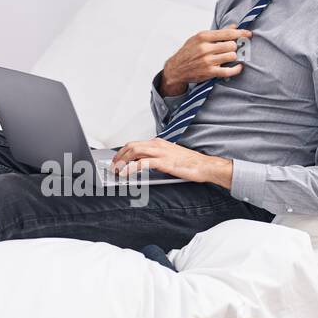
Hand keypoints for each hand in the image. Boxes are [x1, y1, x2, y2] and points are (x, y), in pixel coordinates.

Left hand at [111, 138, 232, 187]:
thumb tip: (142, 165)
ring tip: (116, 171)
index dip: (122, 152)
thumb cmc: (190, 164)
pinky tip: (126, 174)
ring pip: (134, 151)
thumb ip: (156, 159)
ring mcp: (161, 152)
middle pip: (131, 146)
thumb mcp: (169, 158)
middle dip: (118, 156)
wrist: (204, 166)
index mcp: (158, 143)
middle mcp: (158, 145)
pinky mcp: (164, 162)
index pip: (135, 144)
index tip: (116, 161)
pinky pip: (142, 163)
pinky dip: (131, 168)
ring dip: (122, 161)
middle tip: (112, 167)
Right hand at [158, 23, 251, 95]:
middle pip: (232, 45)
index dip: (241, 33)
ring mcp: (207, 61)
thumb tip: (234, 26)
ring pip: (232, 56)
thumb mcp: (199, 38)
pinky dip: (236, 69)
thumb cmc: (188, 52)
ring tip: (229, 57)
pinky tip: (238, 67)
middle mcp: (205, 48)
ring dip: (233, 57)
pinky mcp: (209, 72)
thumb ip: (217, 33)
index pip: (227, 33)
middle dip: (235, 46)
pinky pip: (229, 71)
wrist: (176, 68)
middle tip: (233, 48)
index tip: (248, 34)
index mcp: (203, 37)